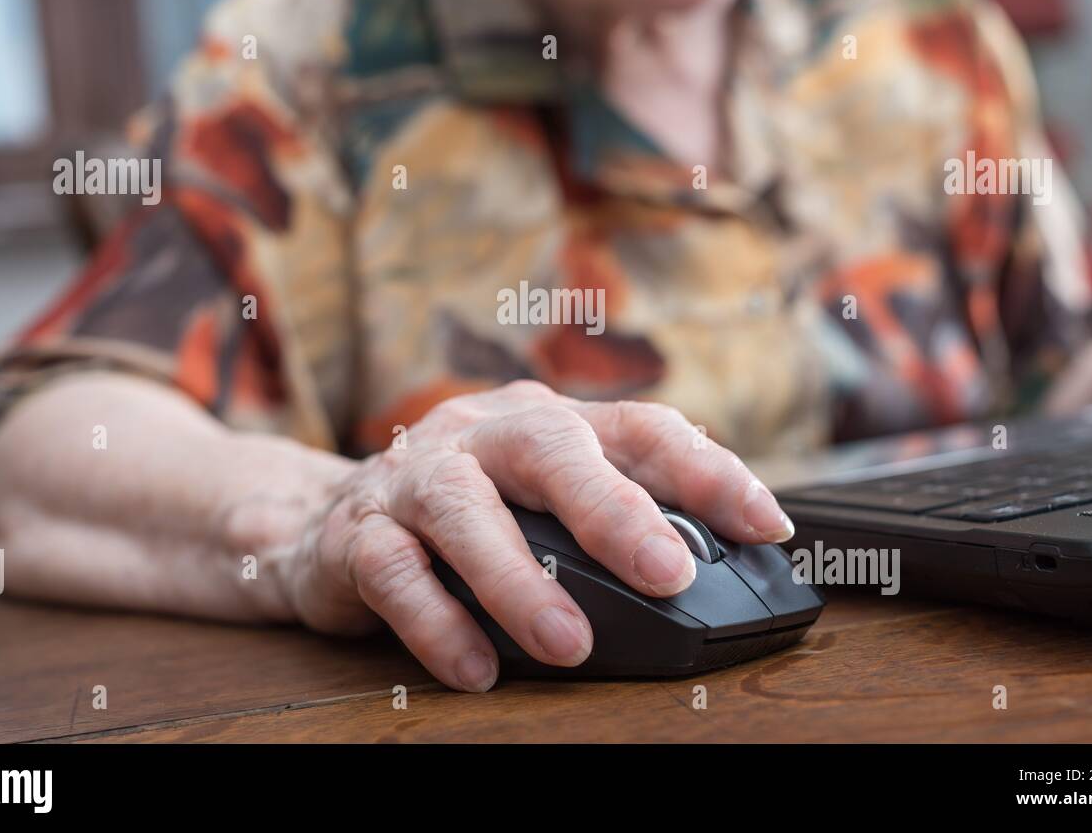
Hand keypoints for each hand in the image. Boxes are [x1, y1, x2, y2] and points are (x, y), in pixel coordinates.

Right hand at [278, 380, 793, 691]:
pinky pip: (395, 573)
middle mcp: (485, 435)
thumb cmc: (463, 511)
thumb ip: (614, 516)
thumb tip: (721, 563)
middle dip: (614, 511)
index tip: (766, 523)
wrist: (326, 519)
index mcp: (546, 424)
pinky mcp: (360, 533)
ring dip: (520, 578)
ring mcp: (416, 478)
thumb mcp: (542, 497)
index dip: (705, 469)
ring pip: (465, 510)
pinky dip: (437, 622)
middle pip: (551, 449)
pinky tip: (476, 667)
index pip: (637, 428)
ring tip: (567, 642)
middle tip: (668, 574)